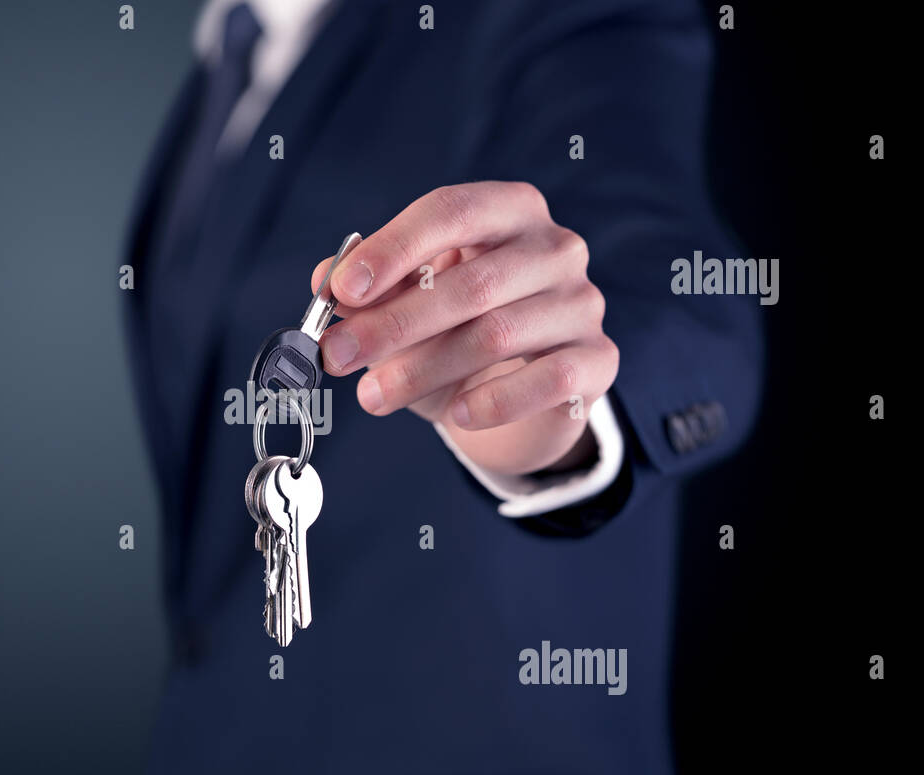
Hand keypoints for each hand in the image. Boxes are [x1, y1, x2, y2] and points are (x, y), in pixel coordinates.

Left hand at [312, 181, 618, 476]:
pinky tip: (457, 416)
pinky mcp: (599, 359)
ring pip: (498, 334)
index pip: (451, 211)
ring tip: (372, 397)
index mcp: (507, 210)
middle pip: (470, 282)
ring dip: (424, 369)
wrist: (519, 394)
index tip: (342, 292)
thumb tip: (325, 279)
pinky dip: (496, 400)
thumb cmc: (454, 330)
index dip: (394, 249)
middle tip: (336, 356)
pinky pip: (550, 378)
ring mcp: (583, 302)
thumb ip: (369, 286)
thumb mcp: (406, 303)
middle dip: (393, 324)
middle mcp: (555, 246)